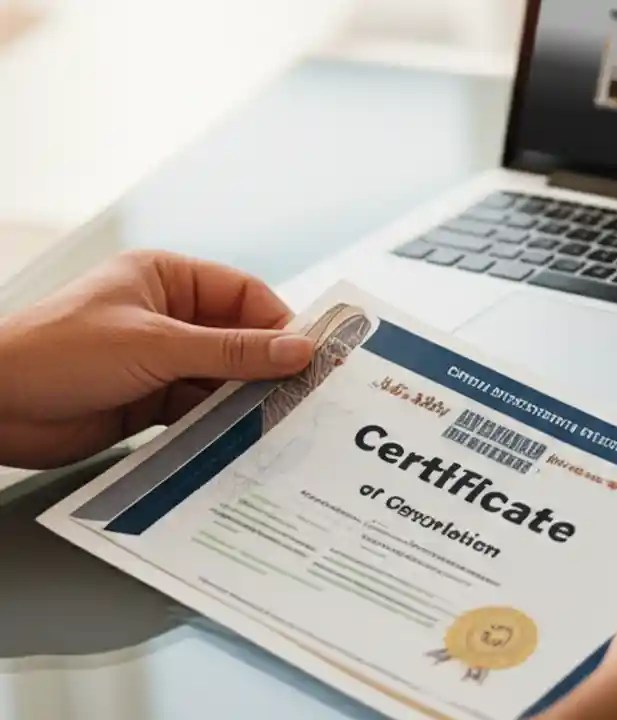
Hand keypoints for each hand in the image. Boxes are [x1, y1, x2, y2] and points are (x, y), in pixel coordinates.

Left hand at [0, 250, 313, 468]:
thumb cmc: (57, 352)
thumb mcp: (155, 346)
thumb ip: (231, 352)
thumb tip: (299, 349)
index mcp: (167, 278)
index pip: (245, 295)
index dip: (282, 324)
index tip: (314, 356)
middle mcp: (166, 316)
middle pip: (238, 339)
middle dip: (267, 367)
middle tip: (305, 395)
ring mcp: (157, 359)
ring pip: (221, 378)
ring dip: (245, 400)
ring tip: (279, 423)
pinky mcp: (147, 400)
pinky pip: (199, 410)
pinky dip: (219, 424)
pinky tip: (240, 440)